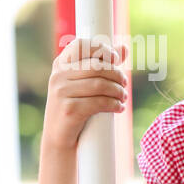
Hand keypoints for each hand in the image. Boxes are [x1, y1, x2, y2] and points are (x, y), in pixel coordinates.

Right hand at [42, 37, 129, 151]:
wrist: (60, 139)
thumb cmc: (76, 107)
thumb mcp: (85, 83)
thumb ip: (104, 64)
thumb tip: (124, 47)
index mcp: (61, 65)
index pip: (81, 44)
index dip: (102, 49)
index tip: (115, 59)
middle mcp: (58, 76)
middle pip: (97, 66)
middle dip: (116, 74)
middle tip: (124, 83)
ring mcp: (61, 92)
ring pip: (100, 84)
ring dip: (118, 91)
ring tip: (123, 97)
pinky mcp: (69, 109)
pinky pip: (99, 102)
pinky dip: (114, 104)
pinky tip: (119, 107)